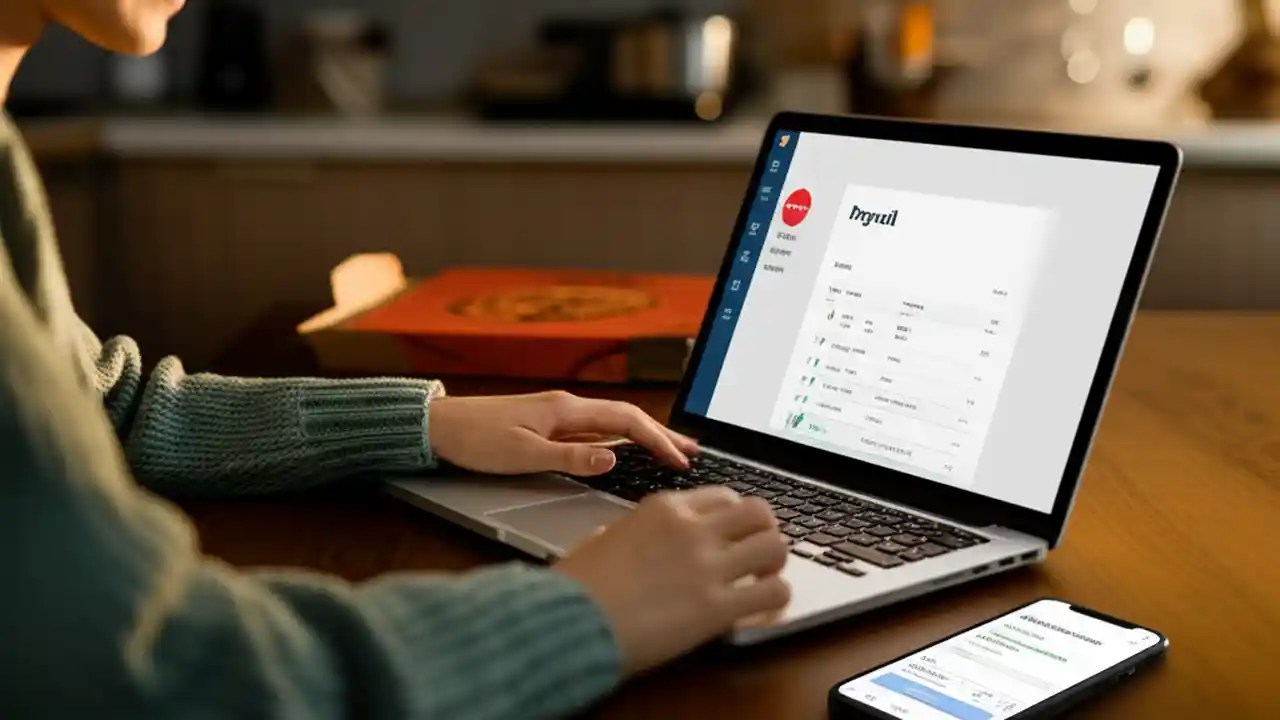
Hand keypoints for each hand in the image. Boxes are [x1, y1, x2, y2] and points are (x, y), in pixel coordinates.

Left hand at [428, 391, 697, 475]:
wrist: (436, 425)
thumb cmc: (474, 440)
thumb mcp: (522, 455)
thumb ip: (569, 458)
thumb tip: (612, 460)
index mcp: (565, 410)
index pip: (626, 421)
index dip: (658, 440)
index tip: (681, 461)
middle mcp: (566, 407)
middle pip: (627, 418)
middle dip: (662, 434)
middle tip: (694, 451)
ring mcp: (557, 414)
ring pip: (612, 424)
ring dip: (644, 436)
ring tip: (672, 450)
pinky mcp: (547, 425)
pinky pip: (595, 430)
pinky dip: (620, 441)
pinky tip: (627, 452)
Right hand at [555, 486, 790, 675]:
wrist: (568, 621)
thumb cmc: (576, 585)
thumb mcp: (602, 538)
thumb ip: (628, 531)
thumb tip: (624, 535)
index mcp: (663, 508)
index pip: (723, 496)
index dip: (735, 518)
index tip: (733, 534)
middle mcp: (691, 529)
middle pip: (758, 512)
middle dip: (763, 532)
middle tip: (756, 553)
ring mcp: (707, 566)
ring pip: (775, 546)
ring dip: (774, 564)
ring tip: (762, 580)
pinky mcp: (717, 607)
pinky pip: (773, 592)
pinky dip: (774, 599)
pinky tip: (760, 608)